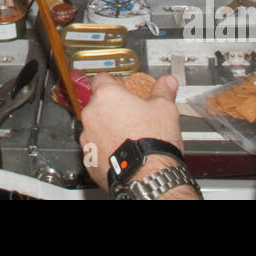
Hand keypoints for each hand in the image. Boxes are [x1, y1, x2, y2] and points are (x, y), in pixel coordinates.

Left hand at [79, 73, 183, 190]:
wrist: (148, 175)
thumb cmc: (153, 142)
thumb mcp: (165, 109)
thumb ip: (163, 91)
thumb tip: (167, 83)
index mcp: (107, 96)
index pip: (102, 79)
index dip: (114, 83)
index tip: (124, 89)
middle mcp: (92, 115)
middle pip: (98, 104)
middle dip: (113, 108)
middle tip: (131, 115)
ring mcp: (88, 138)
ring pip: (95, 127)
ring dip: (107, 129)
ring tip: (129, 136)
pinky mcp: (89, 159)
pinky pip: (95, 148)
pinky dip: (105, 149)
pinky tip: (122, 152)